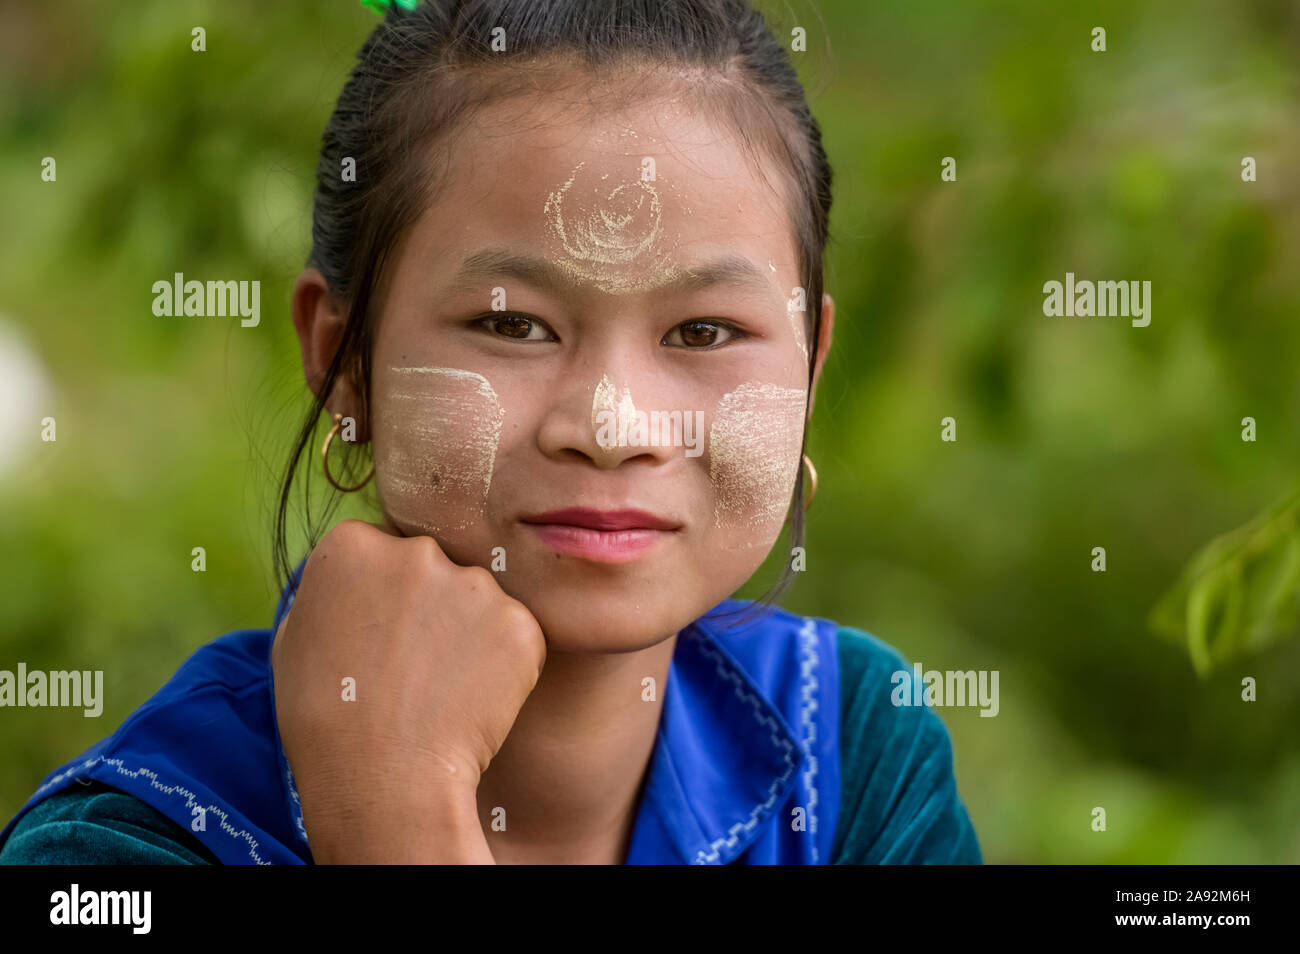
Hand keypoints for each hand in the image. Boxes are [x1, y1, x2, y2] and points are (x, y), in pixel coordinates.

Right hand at [271, 519, 545, 861]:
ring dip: (468, 632)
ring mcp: (473, 584)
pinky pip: (514, 634)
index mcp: (352, 545)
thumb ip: (329, 591)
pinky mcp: (518, 622)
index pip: (381, 553)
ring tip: (441, 689)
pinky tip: (473, 699)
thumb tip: (356, 581)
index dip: (383, 600)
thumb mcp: (295, 639)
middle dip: (429, 608)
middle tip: (414, 669)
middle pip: (433, 567)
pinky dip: (503, 664)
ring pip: (477, 599)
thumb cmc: (325, 720)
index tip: (378, 640)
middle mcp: (417, 550)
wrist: (382, 779)